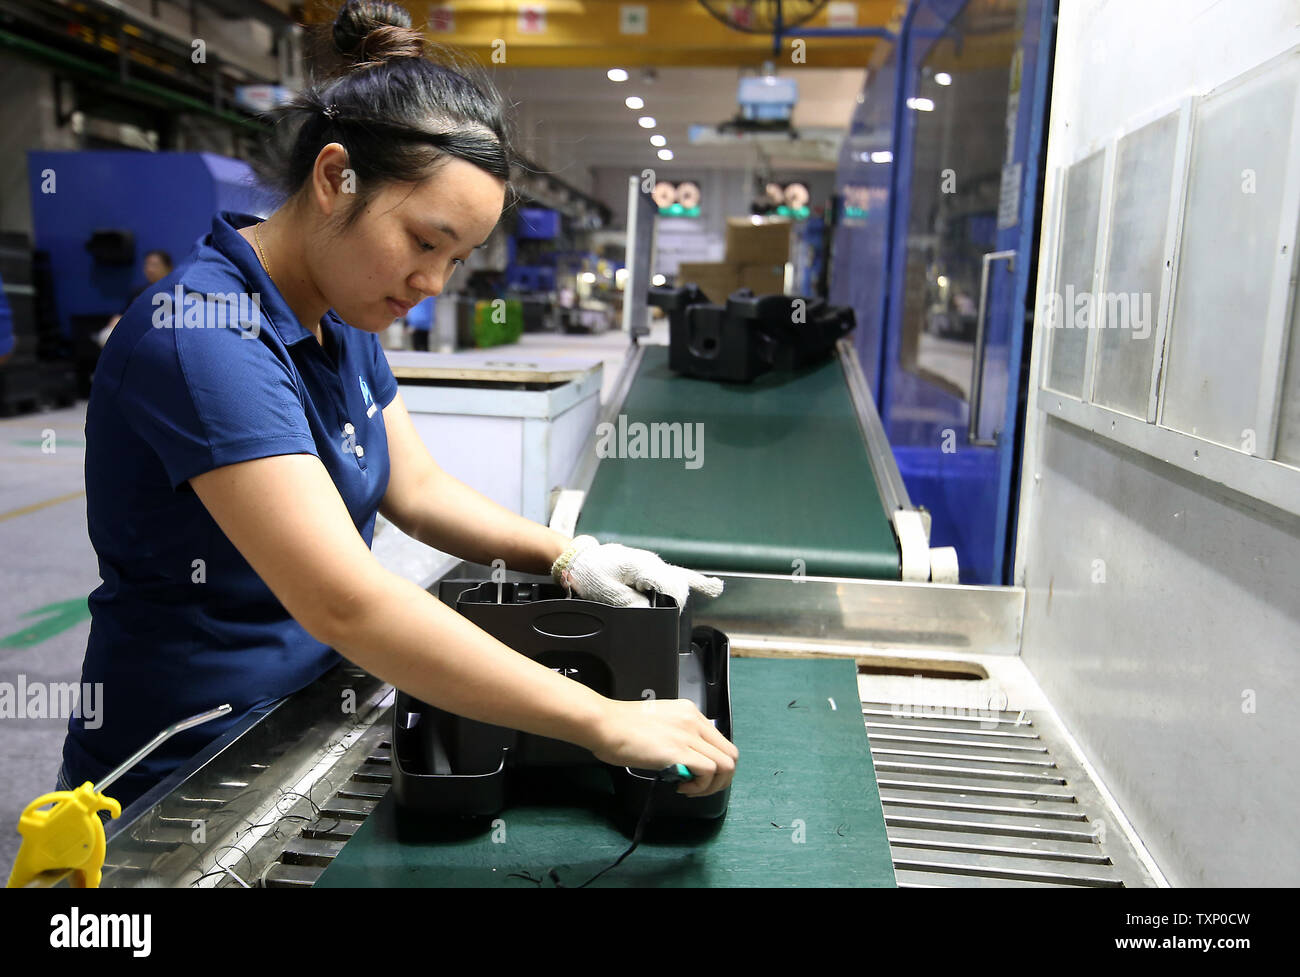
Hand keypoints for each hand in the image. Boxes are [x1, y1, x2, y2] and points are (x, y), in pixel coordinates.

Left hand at [554, 536, 723, 609]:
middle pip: (678, 586)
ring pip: (679, 581)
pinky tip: (714, 588)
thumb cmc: (589, 574)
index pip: (672, 587)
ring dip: (680, 595)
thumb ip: (630, 604)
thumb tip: (649, 614)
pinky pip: (678, 574)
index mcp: (642, 566)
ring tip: (702, 600)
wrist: (578, 560)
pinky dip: (696, 582)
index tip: (666, 619)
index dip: (673, 605)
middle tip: (660, 617)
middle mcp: (651, 562)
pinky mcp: (650, 568)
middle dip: (675, 604)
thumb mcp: (605, 593)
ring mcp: (652, 564)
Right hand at [589, 698, 737, 796]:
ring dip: (712, 785)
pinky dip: (700, 786)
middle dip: (720, 779)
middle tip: (699, 787)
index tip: (697, 774)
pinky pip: (708, 771)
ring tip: (690, 788)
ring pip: (725, 765)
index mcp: (689, 712)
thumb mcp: (658, 722)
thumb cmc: (621, 726)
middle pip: (730, 754)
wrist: (604, 724)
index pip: (721, 741)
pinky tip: (681, 787)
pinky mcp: (679, 751)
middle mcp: (694, 721)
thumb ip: (676, 735)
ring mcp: (688, 735)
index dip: (715, 764)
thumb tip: (683, 759)